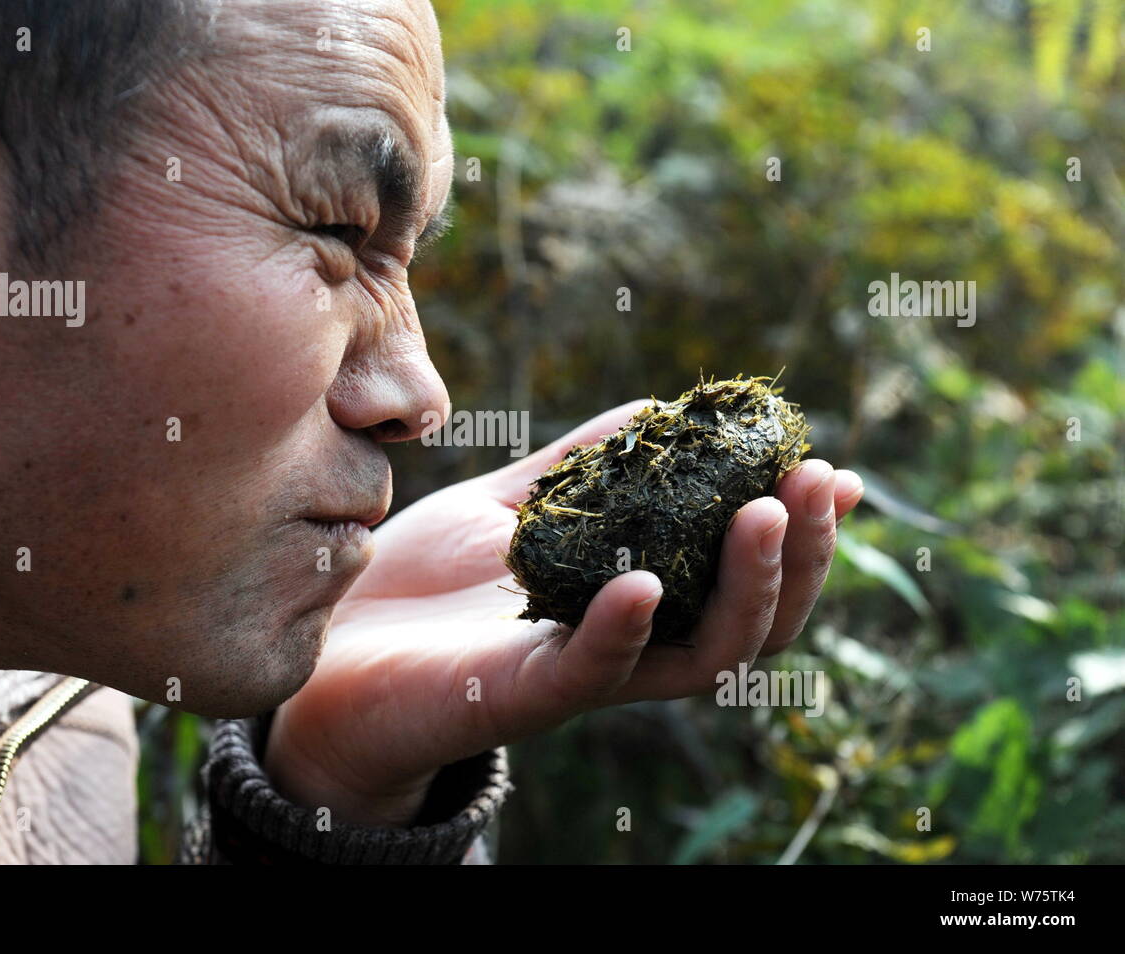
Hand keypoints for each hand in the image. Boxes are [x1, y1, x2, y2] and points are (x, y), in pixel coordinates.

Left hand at [264, 400, 864, 826]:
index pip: (739, 574)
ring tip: (766, 515)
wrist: (327, 654)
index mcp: (630, 599)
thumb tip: (657, 412)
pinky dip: (622, 627)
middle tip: (820, 482)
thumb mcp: (512, 508)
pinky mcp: (519, 695)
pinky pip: (588, 669)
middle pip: (747, 618)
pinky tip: (645, 580)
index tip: (833, 469)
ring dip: (744, 587)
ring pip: (699, 655)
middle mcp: (623, 643)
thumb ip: (582, 468)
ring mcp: (578, 673)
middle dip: (796, 554)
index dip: (797, 531)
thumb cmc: (419, 586)